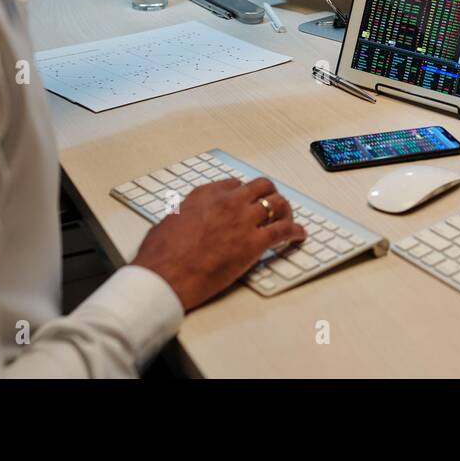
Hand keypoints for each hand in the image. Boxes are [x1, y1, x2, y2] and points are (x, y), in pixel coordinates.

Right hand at [131, 178, 305, 311]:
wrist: (165, 276)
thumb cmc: (160, 256)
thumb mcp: (168, 223)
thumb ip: (184, 216)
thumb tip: (185, 221)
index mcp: (205, 195)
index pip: (233, 184)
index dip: (243, 193)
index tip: (246, 201)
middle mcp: (228, 202)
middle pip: (260, 186)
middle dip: (269, 194)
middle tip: (272, 205)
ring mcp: (243, 220)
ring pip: (277, 203)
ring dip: (285, 210)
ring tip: (288, 219)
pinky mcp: (254, 243)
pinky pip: (284, 230)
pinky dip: (295, 231)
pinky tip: (299, 236)